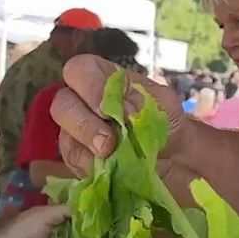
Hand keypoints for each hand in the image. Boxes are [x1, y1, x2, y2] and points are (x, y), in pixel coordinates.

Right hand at [50, 55, 187, 176]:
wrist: (176, 163)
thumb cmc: (168, 127)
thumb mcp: (163, 108)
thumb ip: (140, 102)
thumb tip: (118, 110)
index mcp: (108, 81)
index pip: (80, 69)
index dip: (87, 86)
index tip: (105, 109)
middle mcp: (85, 102)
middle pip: (62, 103)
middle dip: (83, 123)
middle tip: (107, 142)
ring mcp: (78, 132)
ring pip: (64, 134)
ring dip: (87, 147)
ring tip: (111, 156)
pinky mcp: (78, 159)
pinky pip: (72, 160)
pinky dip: (89, 165)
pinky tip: (109, 168)